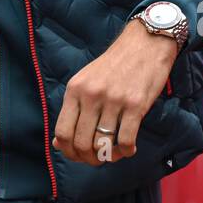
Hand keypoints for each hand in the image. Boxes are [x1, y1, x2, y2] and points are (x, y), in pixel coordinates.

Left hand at [52, 19, 178, 166]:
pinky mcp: (135, 105)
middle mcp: (91, 95)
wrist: (144, 44)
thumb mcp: (86, 81)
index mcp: (75, 89)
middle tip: (98, 159)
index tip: (78, 156)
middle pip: (82, 143)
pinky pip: (126, 140)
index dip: (68, 152)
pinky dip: (126, 151)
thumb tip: (57, 143)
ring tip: (114, 153)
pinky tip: (128, 148)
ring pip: (104, 144)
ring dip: (109, 156)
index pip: (62, 131)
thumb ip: (72, 110)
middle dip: (89, 158)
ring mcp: (113, 100)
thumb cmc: (114, 66)